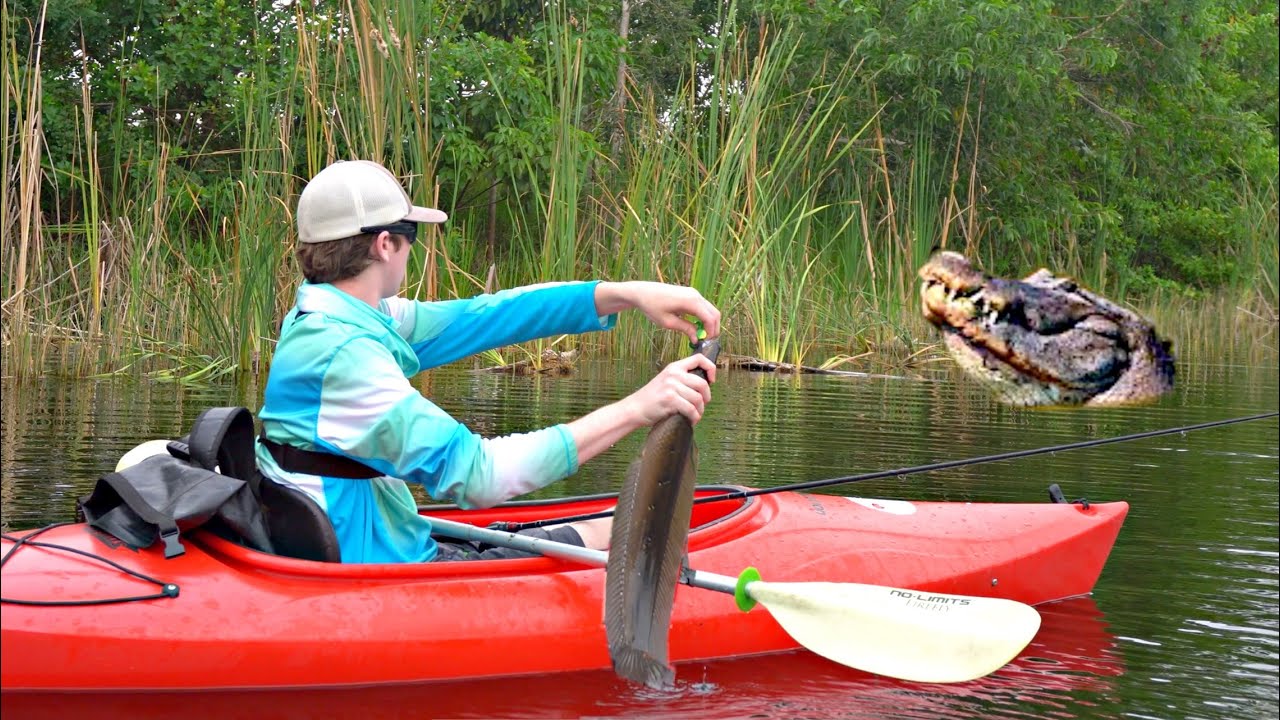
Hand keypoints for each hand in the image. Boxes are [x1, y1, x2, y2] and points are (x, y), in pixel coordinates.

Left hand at [596, 281, 720, 342]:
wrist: (642, 292)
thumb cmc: (652, 306)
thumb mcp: (668, 322)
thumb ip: (685, 329)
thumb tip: (697, 339)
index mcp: (691, 301)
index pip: (710, 318)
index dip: (711, 332)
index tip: (705, 343)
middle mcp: (695, 295)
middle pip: (714, 313)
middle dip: (713, 328)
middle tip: (706, 341)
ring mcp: (693, 293)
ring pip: (710, 310)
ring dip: (709, 323)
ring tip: (700, 335)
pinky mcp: (690, 294)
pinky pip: (703, 307)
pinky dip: (703, 317)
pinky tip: (695, 326)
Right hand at [622, 353, 717, 425]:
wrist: (635, 408)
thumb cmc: (652, 397)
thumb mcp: (666, 380)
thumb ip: (682, 379)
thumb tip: (704, 386)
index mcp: (674, 367)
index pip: (699, 358)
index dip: (711, 368)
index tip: (711, 380)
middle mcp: (673, 374)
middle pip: (702, 383)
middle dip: (707, 397)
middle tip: (702, 405)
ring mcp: (671, 386)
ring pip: (698, 399)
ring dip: (700, 411)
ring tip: (695, 415)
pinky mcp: (670, 399)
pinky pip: (691, 409)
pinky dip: (694, 418)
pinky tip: (691, 421)